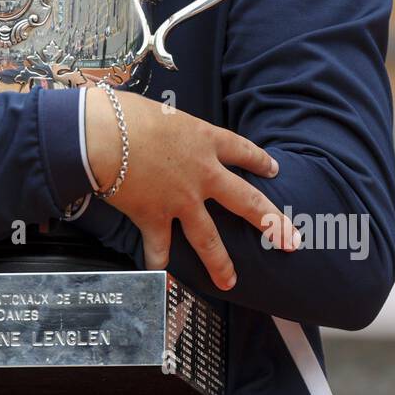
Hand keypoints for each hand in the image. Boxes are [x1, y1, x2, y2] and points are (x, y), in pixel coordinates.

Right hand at [84, 87, 301, 289]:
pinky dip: (158, 262)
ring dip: (220, 263)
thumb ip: (168, 127)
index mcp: (204, 140)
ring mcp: (181, 200)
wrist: (104, 135)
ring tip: (231, 282)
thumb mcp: (159, 112)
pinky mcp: (154, 217)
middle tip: (291, 241)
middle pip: (247, 201)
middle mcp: (202, 174)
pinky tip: (160, 276)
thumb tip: (156, 126)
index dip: (259, 160)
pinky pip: (159, 247)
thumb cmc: (125, 113)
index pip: (242, 150)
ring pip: (208, 238)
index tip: (273, 170)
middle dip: (271, 223)